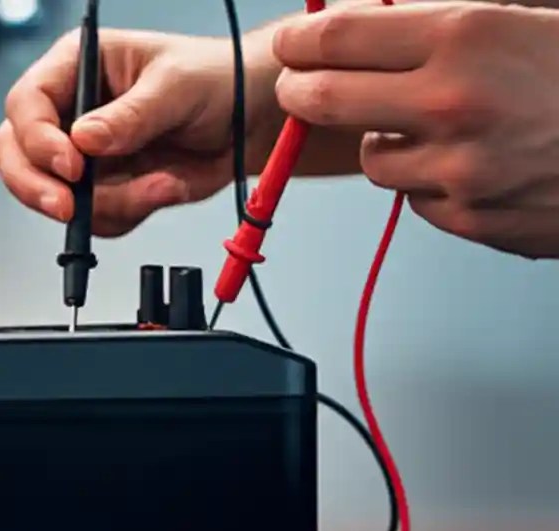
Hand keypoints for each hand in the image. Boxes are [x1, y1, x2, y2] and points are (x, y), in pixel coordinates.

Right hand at [0, 29, 284, 236]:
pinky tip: (163, 188)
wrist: (251, 119)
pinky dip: (128, 214)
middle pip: (14, 153)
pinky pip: (94, 219)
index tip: (71, 166)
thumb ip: (130, 115)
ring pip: (51, 196)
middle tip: (69, 207)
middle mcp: (69, 111)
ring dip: (105, 203)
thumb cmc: (216, 79)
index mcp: (76, 66)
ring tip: (160, 185)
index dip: (37, 139)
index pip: (26, 103)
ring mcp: (83, 156)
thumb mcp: (176, 86)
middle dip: (36, 186)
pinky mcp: (104, 191)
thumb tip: (84, 139)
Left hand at [273, 2, 558, 258]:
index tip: (291, 44)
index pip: (338, 36)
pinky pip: (416, 199)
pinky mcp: (472, 219)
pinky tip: (474, 162)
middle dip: (304, 90)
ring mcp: (460, 169)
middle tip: (302, 86)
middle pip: (323, 100)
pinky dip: (431, 182)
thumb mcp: (530, 15)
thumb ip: (447, 17)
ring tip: (434, 125)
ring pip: (371, 157)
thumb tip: (372, 15)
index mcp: (467, 37)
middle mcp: (453, 104)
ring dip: (385, 140)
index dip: (302, 40)